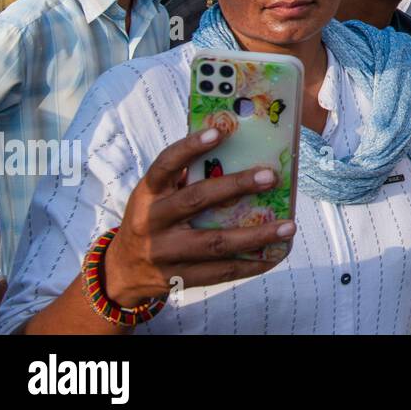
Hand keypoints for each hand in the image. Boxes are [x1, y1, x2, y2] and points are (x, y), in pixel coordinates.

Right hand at [103, 128, 294, 306]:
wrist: (121, 272)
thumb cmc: (152, 220)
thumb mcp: (155, 196)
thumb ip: (184, 178)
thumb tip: (236, 151)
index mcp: (148, 193)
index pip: (166, 164)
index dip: (190, 147)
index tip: (219, 131)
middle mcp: (152, 221)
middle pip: (197, 200)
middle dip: (237, 186)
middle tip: (271, 176)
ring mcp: (164, 253)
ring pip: (215, 243)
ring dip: (257, 235)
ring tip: (289, 226)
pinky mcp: (178, 278)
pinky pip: (219, 272)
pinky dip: (250, 265)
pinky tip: (275, 255)